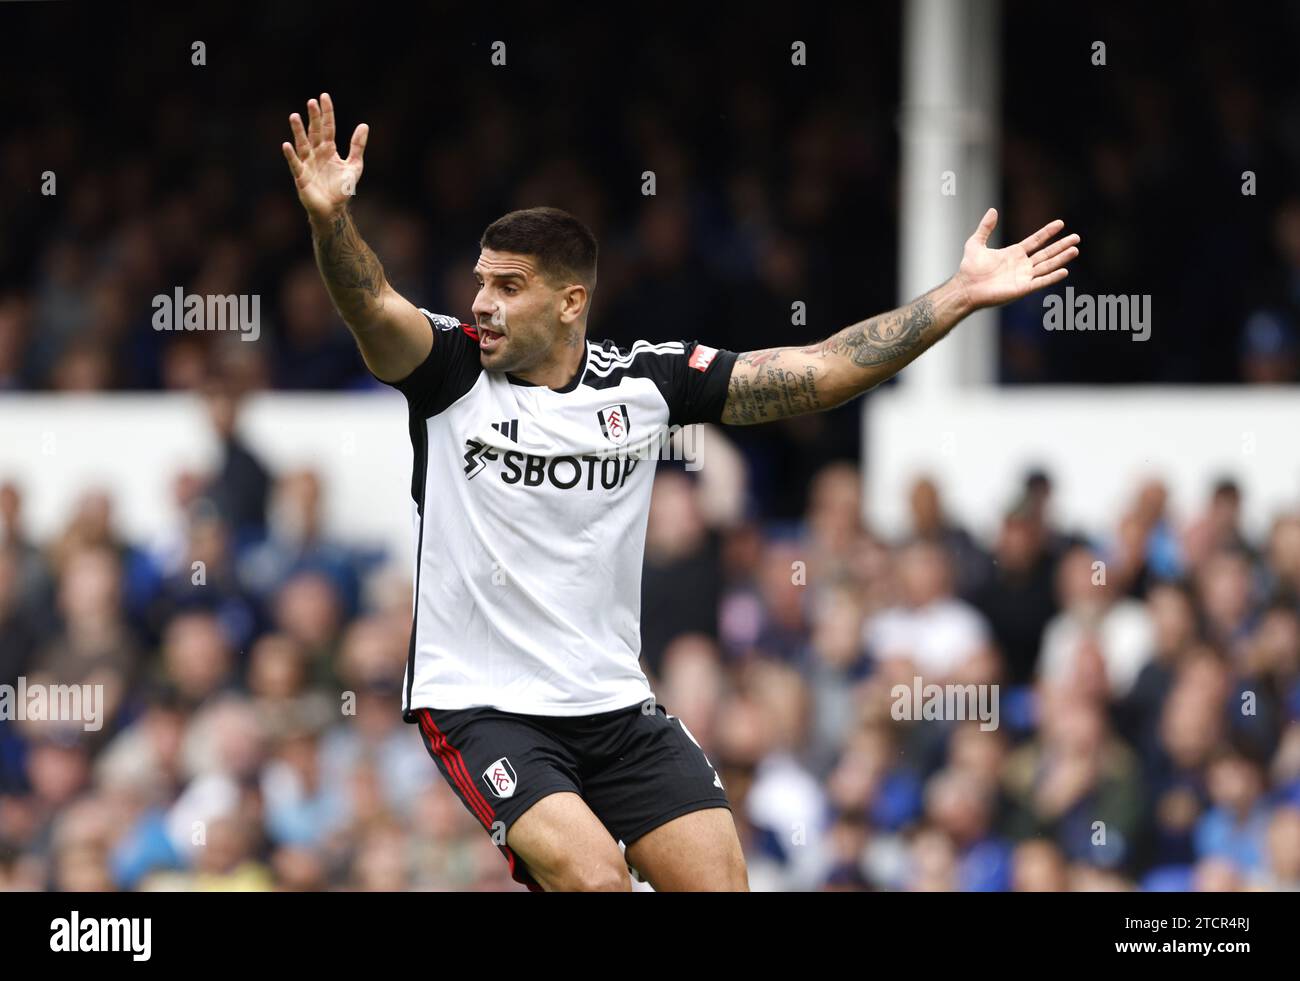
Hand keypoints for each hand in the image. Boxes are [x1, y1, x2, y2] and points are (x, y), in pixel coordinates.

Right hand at [281, 92, 367, 220]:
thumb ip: (357, 146)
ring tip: (295, 116)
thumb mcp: (354, 166)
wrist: (333, 209)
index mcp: (329, 150)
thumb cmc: (341, 189)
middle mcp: (317, 154)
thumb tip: (364, 125)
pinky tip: (287, 145)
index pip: (328, 127)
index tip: (324, 97)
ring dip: (298, 131)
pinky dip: (291, 155)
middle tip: (311, 102)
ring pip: (303, 144)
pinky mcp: (301, 176)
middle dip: (314, 118)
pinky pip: (295, 164)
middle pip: (315, 132)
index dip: (327, 113)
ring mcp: (308, 164)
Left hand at [953, 208, 1079, 310]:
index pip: (1036, 241)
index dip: (1048, 232)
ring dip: (1061, 259)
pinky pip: (1040, 282)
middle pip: (1046, 253)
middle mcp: (1021, 265)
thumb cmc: (969, 269)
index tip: (1061, 223)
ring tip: (1075, 250)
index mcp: (1014, 254)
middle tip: (1077, 237)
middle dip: (1061, 245)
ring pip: (1047, 266)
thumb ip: (985, 228)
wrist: (966, 288)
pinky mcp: (1022, 289)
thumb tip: (993, 210)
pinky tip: (1064, 271)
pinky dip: (1052, 277)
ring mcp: (1023, 277)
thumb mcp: (976, 243)